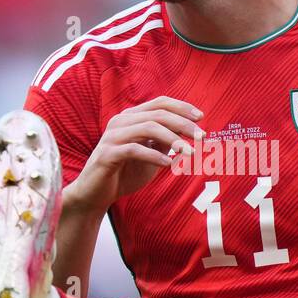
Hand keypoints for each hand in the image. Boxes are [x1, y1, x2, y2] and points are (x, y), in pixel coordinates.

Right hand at [67, 96, 204, 214]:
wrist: (96, 195)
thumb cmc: (124, 173)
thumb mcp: (151, 155)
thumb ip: (165, 142)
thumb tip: (188, 131)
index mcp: (131, 118)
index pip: (159, 103)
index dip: (181, 107)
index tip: (201, 117)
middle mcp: (120, 122)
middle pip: (157, 114)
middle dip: (183, 124)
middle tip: (201, 137)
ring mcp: (112, 137)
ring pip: (147, 127)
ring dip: (172, 139)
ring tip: (189, 152)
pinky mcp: (107, 154)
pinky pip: (134, 150)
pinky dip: (154, 156)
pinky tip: (168, 165)